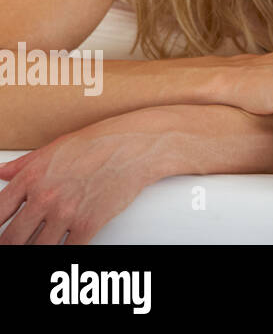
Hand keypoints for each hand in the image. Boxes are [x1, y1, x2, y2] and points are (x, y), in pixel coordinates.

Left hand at [0, 114, 160, 243]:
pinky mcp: (88, 223)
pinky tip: (62, 248)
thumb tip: (2, 173)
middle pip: (11, 238)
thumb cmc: (100, 142)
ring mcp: (66, 213)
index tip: (0, 232)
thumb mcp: (55, 147)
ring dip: (34, 250)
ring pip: (36, 248)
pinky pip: (67, 250)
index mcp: (31, 178)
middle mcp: (44, 197)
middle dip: (10, 245)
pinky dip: (63, 253)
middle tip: (15, 244)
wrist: (136, 145)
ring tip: (37, 246)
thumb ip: (24, 164)